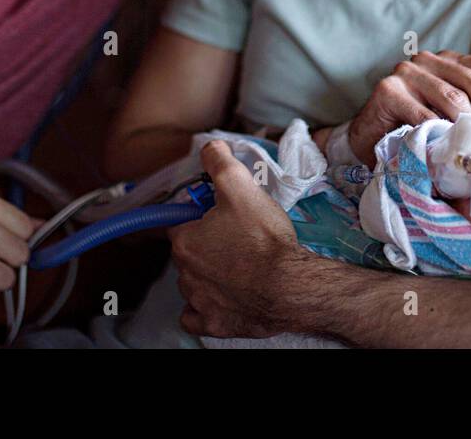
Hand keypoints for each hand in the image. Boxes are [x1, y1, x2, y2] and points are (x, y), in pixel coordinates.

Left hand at [170, 140, 305, 338]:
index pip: (181, 224)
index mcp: (184, 241)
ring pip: (194, 284)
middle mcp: (185, 274)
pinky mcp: (214, 325)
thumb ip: (220, 162)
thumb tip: (209, 147)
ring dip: (209, 276)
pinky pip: (198, 316)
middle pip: (189, 254)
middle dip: (207, 246)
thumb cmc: (263, 237)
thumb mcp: (241, 186)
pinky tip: (225, 298)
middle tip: (238, 239)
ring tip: (240, 267)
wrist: (290, 286)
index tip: (223, 217)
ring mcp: (199, 302)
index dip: (201, 218)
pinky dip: (207, 308)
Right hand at [346, 51, 470, 162]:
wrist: (367, 139)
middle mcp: (431, 59)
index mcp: (452, 61)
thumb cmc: (417, 131)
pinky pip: (424, 116)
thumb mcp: (453, 118)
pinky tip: (452, 155)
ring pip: (453, 99)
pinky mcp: (388, 90)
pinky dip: (442, 137)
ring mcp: (407, 71)